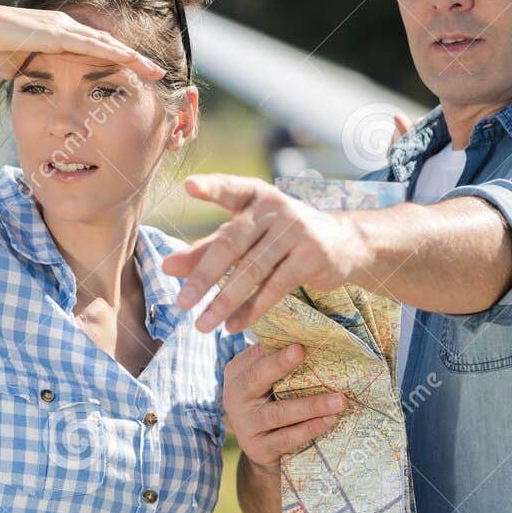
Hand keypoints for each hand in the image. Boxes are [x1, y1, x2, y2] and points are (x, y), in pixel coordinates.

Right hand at [0, 4, 163, 80]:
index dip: (121, 61)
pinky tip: (129, 59)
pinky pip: (90, 44)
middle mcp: (67, 27)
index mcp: (61, 34)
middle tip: (159, 73)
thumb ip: (36, 72)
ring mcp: (63, 27)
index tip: (139, 75)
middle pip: (110, 45)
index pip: (98, 49)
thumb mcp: (22, 66)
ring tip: (154, 69)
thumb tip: (37, 89)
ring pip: (106, 43)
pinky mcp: (56, 32)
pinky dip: (112, 52)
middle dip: (136, 59)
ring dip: (132, 56)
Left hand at [163, 174, 371, 332]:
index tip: (189, 187)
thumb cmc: (283, 238)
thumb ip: (207, 249)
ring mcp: (296, 230)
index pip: (231, 189)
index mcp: (256, 196)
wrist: (345, 244)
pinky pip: (276, 286)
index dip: (211, 187)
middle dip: (204, 276)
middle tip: (181, 304)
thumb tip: (167, 266)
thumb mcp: (248, 237)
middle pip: (232, 243)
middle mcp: (276, 208)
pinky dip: (252, 309)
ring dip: (225, 301)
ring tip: (203, 325)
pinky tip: (233, 325)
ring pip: (252, 270)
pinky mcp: (312, 255)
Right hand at [224, 343, 345, 468]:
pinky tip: (329, 420)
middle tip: (301, 351)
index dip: (276, 344)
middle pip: (256, 377)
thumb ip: (279, 361)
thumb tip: (312, 334)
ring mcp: (244, 424)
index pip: (257, 353)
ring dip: (311, 405)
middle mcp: (235, 396)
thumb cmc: (272, 403)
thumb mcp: (268, 381)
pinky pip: (286, 438)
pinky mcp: (257, 447)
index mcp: (238, 373)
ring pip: (278, 412)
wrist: (263, 448)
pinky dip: (309, 429)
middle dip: (278, 363)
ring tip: (339, 399)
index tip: (297, 334)